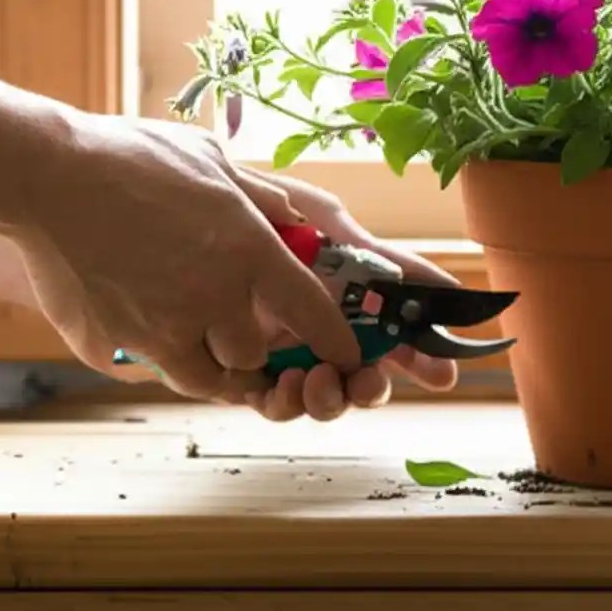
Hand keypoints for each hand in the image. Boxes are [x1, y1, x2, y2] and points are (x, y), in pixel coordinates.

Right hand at [13, 113, 361, 400]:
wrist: (45, 175)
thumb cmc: (129, 157)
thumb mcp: (210, 160)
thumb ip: (258, 197)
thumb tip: (291, 216)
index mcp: (249, 249)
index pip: (312, 313)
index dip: (334, 341)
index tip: (343, 353)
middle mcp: (215, 296)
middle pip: (256, 354)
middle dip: (256, 346)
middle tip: (245, 327)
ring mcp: (166, 326)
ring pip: (213, 375)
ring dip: (216, 361)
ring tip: (203, 335)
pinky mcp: (121, 343)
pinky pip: (161, 374)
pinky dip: (171, 364)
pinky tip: (162, 337)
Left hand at [227, 166, 462, 421]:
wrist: (169, 219)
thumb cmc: (245, 207)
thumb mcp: (320, 218)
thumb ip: (375, 252)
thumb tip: (441, 285)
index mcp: (341, 290)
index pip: (392, 330)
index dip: (420, 355)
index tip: (443, 372)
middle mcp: (314, 325)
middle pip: (361, 372)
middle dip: (373, 385)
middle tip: (368, 381)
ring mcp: (277, 350)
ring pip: (321, 394)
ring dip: (332, 398)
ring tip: (321, 382)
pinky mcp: (235, 370)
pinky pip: (270, 401)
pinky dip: (286, 403)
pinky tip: (287, 386)